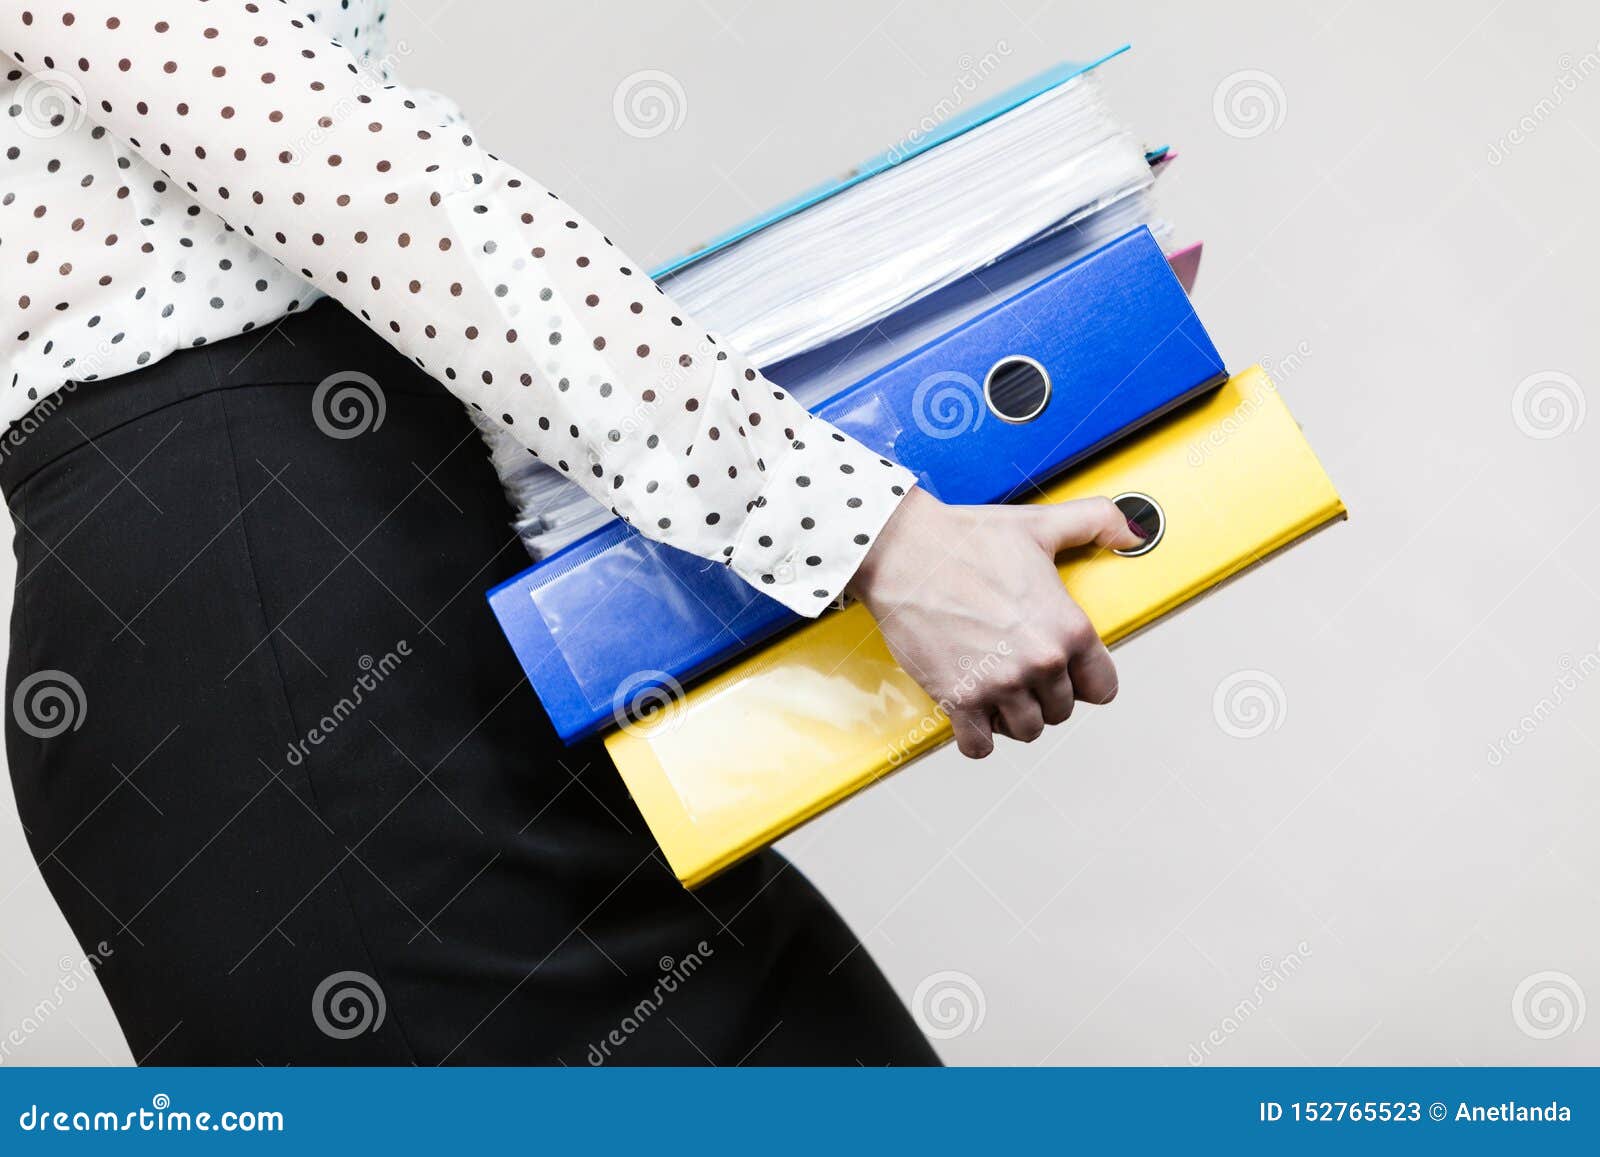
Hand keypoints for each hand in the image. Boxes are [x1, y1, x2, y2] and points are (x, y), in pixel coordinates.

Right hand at [846, 488, 1145, 757]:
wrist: (904, 551)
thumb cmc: (965, 540)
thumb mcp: (1041, 525)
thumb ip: (1095, 523)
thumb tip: (1131, 533)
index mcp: (1068, 627)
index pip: (1102, 688)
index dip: (1083, 680)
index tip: (1065, 673)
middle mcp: (1041, 661)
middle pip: (1060, 711)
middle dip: (1042, 696)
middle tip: (1019, 671)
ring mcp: (1000, 684)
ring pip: (1025, 731)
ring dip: (1011, 717)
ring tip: (996, 691)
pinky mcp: (960, 698)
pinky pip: (978, 745)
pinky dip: (975, 736)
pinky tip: (970, 712)